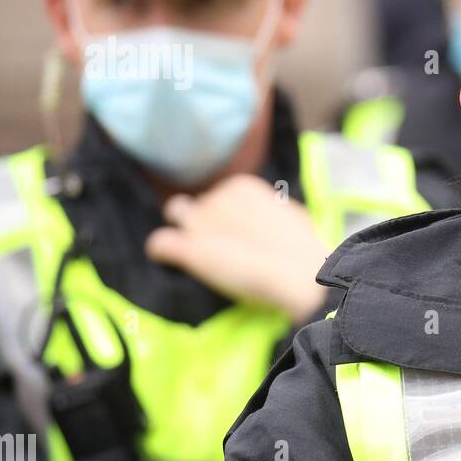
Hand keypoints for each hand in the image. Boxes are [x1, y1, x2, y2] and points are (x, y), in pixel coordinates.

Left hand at [146, 174, 329, 323]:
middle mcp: (217, 198)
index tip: (243, 236)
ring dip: (186, 233)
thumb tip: (264, 219)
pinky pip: (158, 244)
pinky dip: (162, 252)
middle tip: (225, 248)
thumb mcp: (289, 217)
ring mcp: (200, 223)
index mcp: (242, 187)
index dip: (228, 217)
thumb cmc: (302, 249)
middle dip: (205, 223)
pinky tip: (172, 261)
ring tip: (207, 256)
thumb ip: (266, 212)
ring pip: (176, 216)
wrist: (301, 273)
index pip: (221, 195)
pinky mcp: (188, 249)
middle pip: (199, 204)